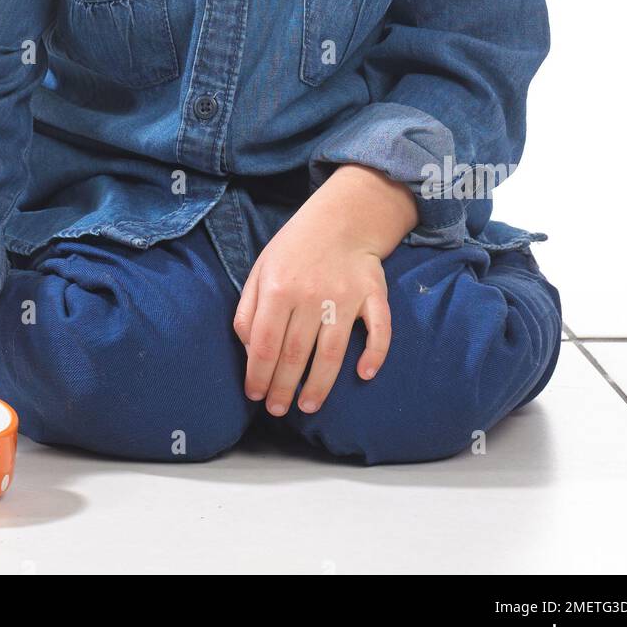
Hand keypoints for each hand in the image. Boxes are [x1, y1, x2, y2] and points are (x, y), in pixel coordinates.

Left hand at [232, 166, 416, 416]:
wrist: (342, 217)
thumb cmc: (295, 248)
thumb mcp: (261, 269)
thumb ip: (248, 309)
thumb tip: (249, 350)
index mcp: (278, 288)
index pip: (264, 344)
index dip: (258, 376)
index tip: (255, 396)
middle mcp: (311, 294)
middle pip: (295, 354)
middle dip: (283, 388)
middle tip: (278, 410)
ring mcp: (345, 296)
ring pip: (331, 352)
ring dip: (319, 385)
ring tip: (308, 406)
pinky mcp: (373, 294)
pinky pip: (378, 330)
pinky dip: (374, 353)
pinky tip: (364, 374)